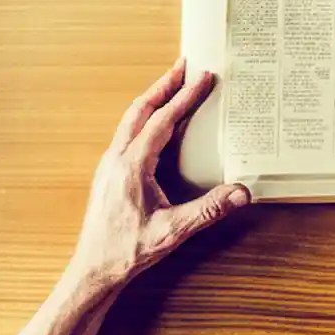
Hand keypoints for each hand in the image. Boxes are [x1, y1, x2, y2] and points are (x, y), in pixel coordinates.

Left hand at [70, 59, 249, 286]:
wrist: (93, 269)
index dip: (185, 97)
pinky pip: (127, 134)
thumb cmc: (127, 251)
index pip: (162, 120)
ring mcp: (109, 165)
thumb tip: (241, 193)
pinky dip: (145, 118)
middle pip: (140, 109)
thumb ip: (207, 210)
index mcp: (131, 165)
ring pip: (130, 120)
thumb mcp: (172, 231)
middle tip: (184, 66)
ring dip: (152, 99)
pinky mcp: (109, 174)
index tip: (203, 77)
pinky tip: (157, 125)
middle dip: (164, 85)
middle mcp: (116, 159)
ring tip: (172, 86)